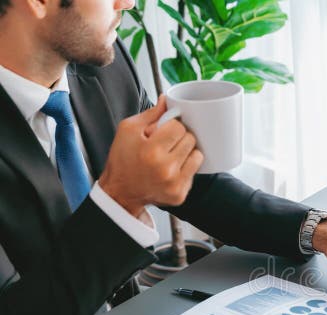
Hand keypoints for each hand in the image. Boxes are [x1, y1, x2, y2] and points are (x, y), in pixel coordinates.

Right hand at [98, 95, 203, 216]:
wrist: (120, 191)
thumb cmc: (122, 159)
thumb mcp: (128, 130)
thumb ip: (150, 114)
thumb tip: (167, 99)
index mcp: (151, 151)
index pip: (178, 127)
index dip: (171, 126)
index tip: (163, 132)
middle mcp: (165, 169)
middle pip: (190, 139)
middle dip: (179, 138)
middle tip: (166, 143)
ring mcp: (174, 184)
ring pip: (197, 155)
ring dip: (186, 152)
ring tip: (170, 155)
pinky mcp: (180, 194)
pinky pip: (195, 172)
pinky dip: (186, 167)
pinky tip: (171, 169)